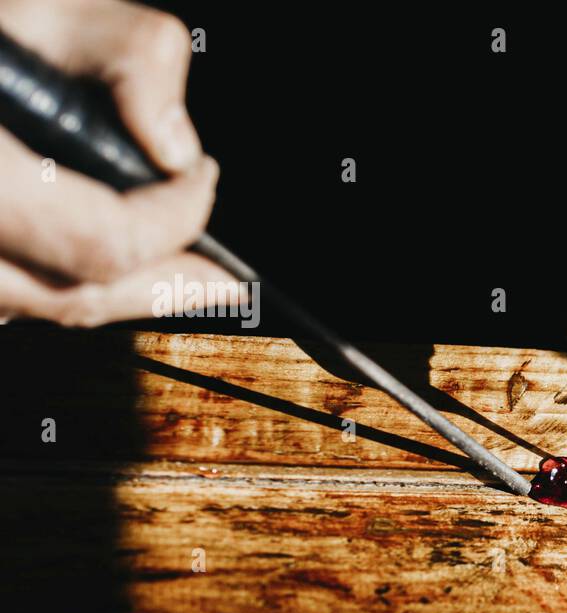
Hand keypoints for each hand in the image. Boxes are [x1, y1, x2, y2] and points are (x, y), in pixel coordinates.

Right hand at [0, 0, 237, 325]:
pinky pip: (2, 296)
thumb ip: (128, 54)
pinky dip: (59, 283)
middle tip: (223, 275)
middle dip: (163, 281)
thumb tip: (176, 143)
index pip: (106, 244)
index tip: (203, 176)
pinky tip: (100, 266)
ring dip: (116, 292)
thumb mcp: (35, 4)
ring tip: (181, 278)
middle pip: (79, 298)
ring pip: (37, 308)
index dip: (175, 219)